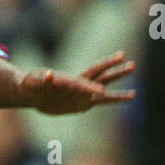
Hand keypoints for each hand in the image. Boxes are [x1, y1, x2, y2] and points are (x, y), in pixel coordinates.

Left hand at [16, 52, 135, 115]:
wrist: (33, 93)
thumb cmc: (30, 85)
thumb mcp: (32, 83)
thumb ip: (40, 79)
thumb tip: (48, 74)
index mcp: (67, 80)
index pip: (82, 82)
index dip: (90, 87)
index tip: (101, 92)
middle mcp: (79, 84)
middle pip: (99, 75)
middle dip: (113, 70)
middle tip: (131, 63)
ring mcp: (83, 92)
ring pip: (105, 85)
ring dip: (118, 78)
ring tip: (134, 73)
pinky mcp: (85, 101)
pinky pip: (104, 101)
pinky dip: (117, 98)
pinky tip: (131, 95)